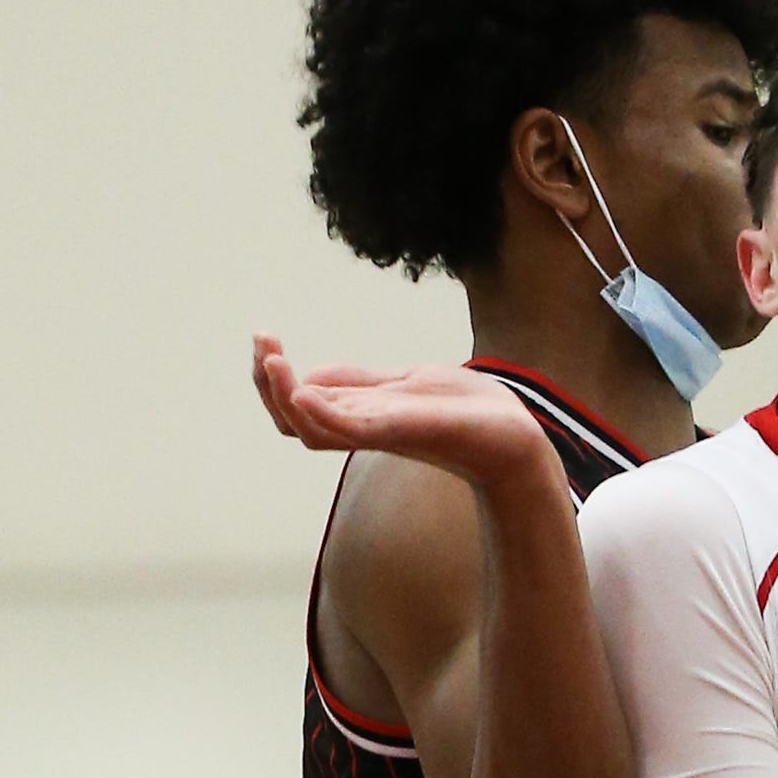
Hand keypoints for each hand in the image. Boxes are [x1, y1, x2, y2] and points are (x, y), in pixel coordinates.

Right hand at [251, 335, 554, 490]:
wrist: (516, 439)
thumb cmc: (468, 413)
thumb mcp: (405, 383)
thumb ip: (362, 382)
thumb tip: (314, 374)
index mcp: (359, 416)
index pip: (297, 404)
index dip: (272, 376)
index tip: (264, 339)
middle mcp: (361, 429)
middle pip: (291, 419)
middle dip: (266, 383)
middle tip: (261, 342)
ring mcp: (377, 433)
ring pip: (309, 429)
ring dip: (282, 395)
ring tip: (273, 361)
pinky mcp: (398, 433)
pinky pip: (347, 431)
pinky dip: (320, 414)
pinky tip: (301, 392)